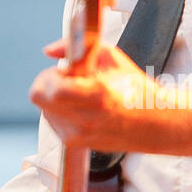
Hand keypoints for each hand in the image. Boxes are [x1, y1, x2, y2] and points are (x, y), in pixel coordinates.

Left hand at [30, 40, 152, 151]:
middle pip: (39, 97)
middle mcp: (84, 121)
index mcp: (97, 97)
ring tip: (82, 95)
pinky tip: (83, 108)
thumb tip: (48, 51)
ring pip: (44, 108)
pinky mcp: (73, 143)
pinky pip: (53, 120)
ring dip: (55, 97)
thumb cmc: (135, 89)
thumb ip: (75, 47)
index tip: (68, 70)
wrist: (152, 124)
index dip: (55, 73)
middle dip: (50, 83)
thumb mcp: (109, 56)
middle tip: (71, 80)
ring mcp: (77, 135)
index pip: (51, 87)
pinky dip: (61, 110)